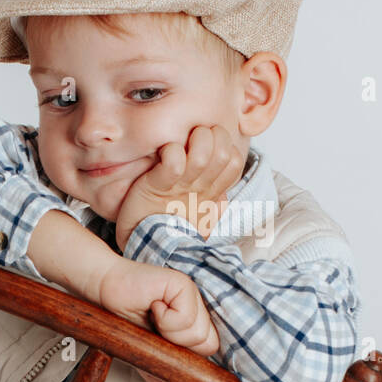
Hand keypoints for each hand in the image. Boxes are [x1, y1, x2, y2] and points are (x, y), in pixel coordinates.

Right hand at [95, 257, 219, 381]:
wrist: (104, 289)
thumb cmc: (124, 316)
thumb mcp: (146, 348)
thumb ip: (161, 366)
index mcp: (193, 320)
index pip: (208, 348)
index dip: (186, 354)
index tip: (161, 341)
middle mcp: (197, 306)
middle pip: (207, 344)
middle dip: (176, 344)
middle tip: (156, 328)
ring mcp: (193, 294)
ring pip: (197, 333)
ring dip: (168, 330)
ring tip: (153, 314)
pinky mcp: (183, 284)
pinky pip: (185, 318)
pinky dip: (164, 318)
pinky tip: (153, 304)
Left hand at [115, 124, 244, 252]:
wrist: (145, 246)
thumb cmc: (166, 221)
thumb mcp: (197, 206)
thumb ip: (213, 191)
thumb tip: (225, 171)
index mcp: (211, 193)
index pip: (236, 161)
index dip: (227, 144)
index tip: (209, 143)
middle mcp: (201, 190)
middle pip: (224, 153)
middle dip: (212, 135)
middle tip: (195, 138)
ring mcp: (181, 189)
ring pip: (202, 154)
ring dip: (194, 140)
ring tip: (182, 143)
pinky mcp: (158, 187)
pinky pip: (174, 162)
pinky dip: (171, 151)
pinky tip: (163, 153)